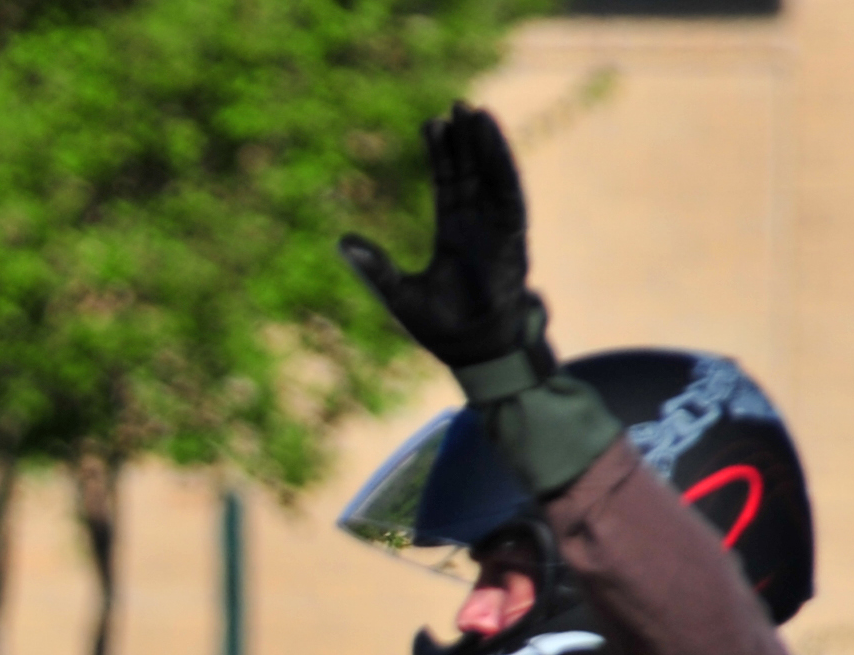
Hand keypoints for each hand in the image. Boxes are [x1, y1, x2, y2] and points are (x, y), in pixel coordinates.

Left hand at [340, 105, 546, 382]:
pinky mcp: (513, 237)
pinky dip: (502, 167)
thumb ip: (375, 268)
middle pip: (471, 172)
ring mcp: (497, 229)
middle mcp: (478, 225)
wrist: (474, 351)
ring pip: (493, 176)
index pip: (448, 184)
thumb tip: (341, 241)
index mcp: (453, 234)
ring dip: (486, 145)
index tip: (432, 123)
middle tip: (456, 105)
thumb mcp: (399, 294)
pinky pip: (509, 194)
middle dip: (464, 140)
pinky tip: (494, 142)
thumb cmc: (441, 328)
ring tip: (475, 112)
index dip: (442, 155)